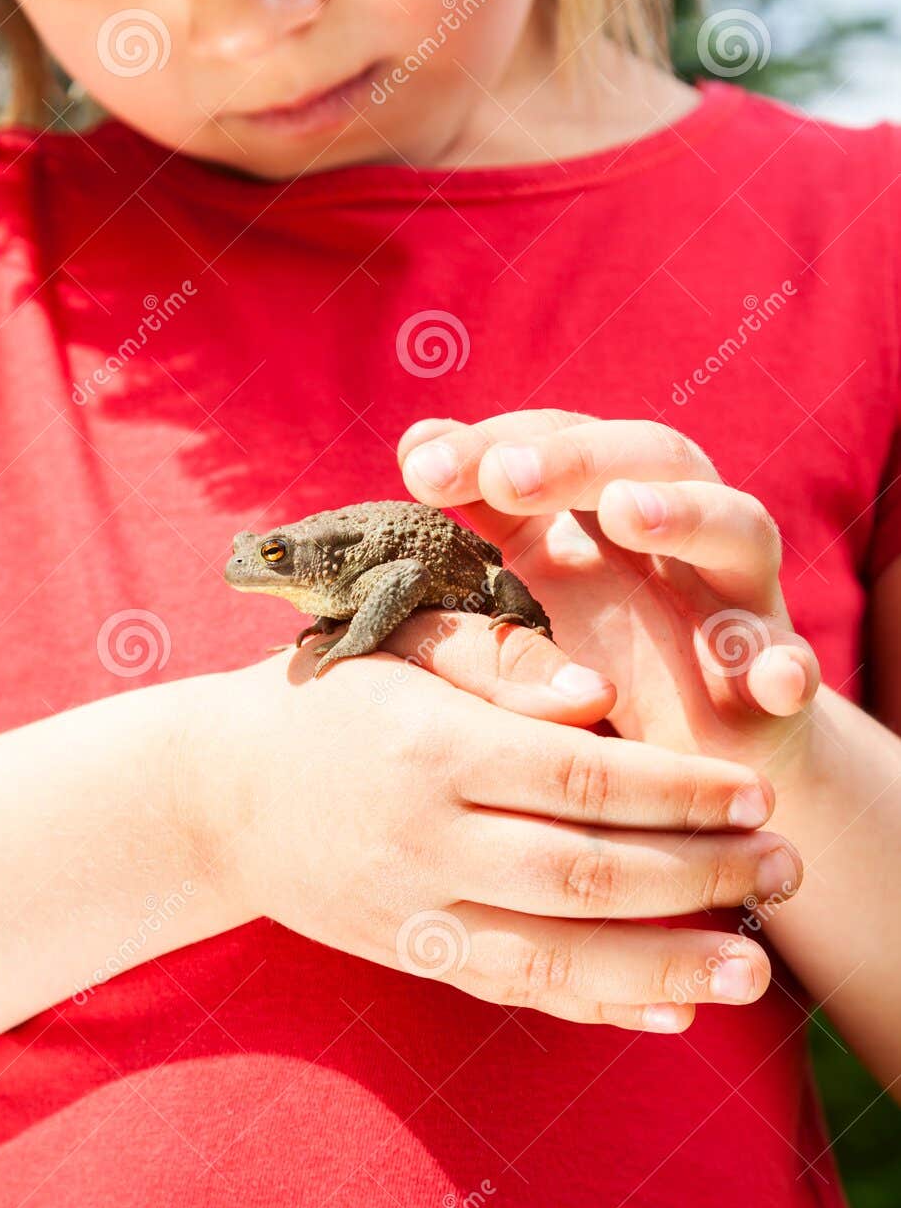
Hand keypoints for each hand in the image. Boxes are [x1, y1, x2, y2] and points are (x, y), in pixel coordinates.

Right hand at [183, 630, 800, 1034]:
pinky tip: (670, 1008)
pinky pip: (512, 993)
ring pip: (556, 957)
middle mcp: (421, 841)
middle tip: (785, 870)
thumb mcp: (401, 641)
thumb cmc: (328, 693)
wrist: (215, 792)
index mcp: (429, 747)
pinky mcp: (408, 956)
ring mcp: (412, 912)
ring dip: (665, 964)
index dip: (677, 791)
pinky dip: (595, 1008)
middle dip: (697, 877)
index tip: (755, 791)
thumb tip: (603, 698)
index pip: (579, 778)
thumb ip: (501, 661)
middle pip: (585, 874)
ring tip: (754, 967)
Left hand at [397, 410, 819, 788]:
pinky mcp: (775, 676)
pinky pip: (790, 663)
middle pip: (648, 458)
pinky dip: (786, 667)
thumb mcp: (526, 592)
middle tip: (507, 474)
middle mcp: (680, 531)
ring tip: (627, 511)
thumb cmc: (592, 663)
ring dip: (685, 513)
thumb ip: (483, 525)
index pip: (557, 439)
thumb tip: (416, 447)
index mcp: (606, 505)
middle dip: (575, 460)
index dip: (493, 442)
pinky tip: (772, 679)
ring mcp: (735, 596)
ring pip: (735, 529)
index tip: (418, 467)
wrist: (687, 768)